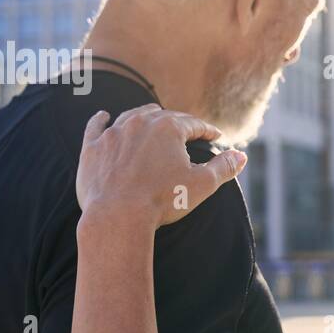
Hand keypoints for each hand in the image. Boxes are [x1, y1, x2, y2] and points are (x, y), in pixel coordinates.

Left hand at [76, 104, 246, 231]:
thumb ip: (224, 167)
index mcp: (168, 127)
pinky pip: (96, 127)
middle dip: (178, 122)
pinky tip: (103, 116)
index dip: (207, 130)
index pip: (193, 124)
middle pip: (163, 116)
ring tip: (152, 120)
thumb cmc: (163, 200)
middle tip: (187, 131)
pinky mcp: (92, 148)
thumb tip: (241, 156)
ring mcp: (113, 134)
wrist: (117, 216)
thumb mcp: (202, 184)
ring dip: (144, 118)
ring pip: (131, 117)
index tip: (215, 135)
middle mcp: (139, 123)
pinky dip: (100, 120)